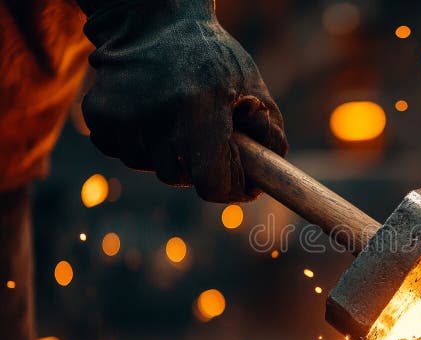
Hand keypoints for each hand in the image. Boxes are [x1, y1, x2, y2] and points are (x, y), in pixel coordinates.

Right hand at [79, 0, 287, 201]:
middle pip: (178, 177)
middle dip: (199, 165)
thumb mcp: (252, 87)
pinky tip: (151, 111)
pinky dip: (140, 142)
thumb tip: (265, 176)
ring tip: (178, 116)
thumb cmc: (211, 56)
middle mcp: (156, 118)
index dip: (230, 186)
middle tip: (208, 136)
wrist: (152, 19)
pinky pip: (123, 152)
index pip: (211, 182)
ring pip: (150, 166)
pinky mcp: (98, 116)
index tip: (242, 180)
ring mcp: (122, 119)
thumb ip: (269, 134)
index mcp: (199, 111)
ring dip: (168, 152)